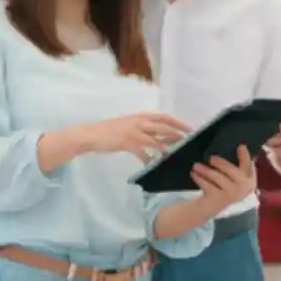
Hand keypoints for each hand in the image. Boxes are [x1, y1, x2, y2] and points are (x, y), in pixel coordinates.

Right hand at [75, 112, 192, 162]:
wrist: (91, 134)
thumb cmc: (109, 131)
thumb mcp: (128, 126)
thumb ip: (143, 130)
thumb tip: (160, 137)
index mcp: (140, 116)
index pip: (164, 116)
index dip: (178, 122)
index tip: (190, 128)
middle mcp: (139, 121)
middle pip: (164, 125)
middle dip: (178, 131)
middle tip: (189, 139)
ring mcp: (133, 132)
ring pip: (155, 137)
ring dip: (166, 144)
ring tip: (174, 151)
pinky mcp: (126, 142)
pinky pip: (142, 152)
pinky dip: (148, 159)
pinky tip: (151, 164)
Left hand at [191, 144, 256, 210]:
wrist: (213, 205)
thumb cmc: (225, 185)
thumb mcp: (234, 175)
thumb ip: (240, 163)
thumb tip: (241, 146)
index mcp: (250, 180)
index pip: (249, 166)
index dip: (246, 156)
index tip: (240, 146)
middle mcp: (243, 189)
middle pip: (233, 171)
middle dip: (221, 163)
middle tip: (210, 158)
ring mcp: (231, 195)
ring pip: (218, 178)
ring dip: (206, 170)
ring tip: (196, 165)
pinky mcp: (218, 199)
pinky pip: (208, 186)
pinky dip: (199, 179)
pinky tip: (194, 174)